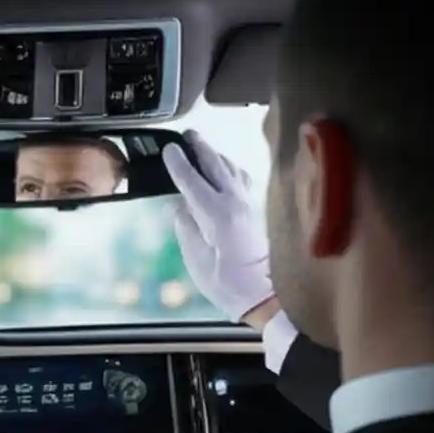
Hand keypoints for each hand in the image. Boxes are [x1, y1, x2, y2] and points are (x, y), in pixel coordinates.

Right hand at [164, 129, 275, 324]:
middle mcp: (236, 202)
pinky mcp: (257, 211)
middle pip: (215, 165)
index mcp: (217, 214)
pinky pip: (242, 179)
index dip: (178, 164)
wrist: (265, 297)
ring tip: (202, 148)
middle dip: (199, 148)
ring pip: (232, 169)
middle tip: (187, 135)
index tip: (168, 149)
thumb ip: (186, 228)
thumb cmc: (228, 284)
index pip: (192, 181)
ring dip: (216, 155)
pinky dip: (230, 169)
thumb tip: (179, 207)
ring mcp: (250, 204)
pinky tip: (226, 171)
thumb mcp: (196, 260)